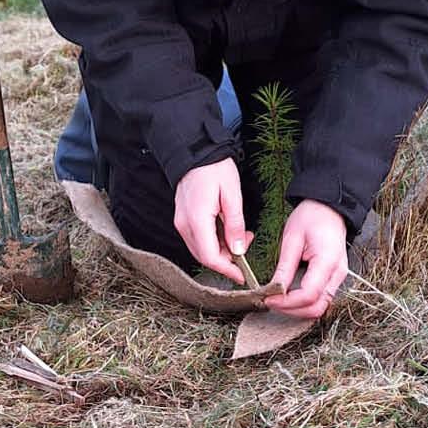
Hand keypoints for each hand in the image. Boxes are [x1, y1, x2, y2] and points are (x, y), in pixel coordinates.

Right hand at [174, 159, 251, 284]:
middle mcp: (184, 225)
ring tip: (241, 235)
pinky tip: (227, 231)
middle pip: (204, 256)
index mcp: (196, 220)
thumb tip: (239, 250)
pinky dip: (213, 241)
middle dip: (227, 260)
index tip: (242, 275)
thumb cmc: (214, 168)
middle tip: (246, 246)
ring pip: (201, 249)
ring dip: (221, 250)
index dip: (227, 270)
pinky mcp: (183, 218)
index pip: (210, 257)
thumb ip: (235, 225)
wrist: (195, 151)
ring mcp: (181, 222)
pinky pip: (198, 239)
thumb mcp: (232, 195)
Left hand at [264, 200, 347, 319]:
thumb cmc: (312, 217)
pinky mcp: (334, 278)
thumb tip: (273, 290)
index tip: (268, 299)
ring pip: (319, 307)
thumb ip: (285, 267)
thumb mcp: (292, 238)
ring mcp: (338, 277)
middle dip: (291, 310)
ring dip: (298, 309)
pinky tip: (289, 296)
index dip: (286, 302)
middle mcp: (337, 274)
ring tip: (277, 300)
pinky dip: (304, 303)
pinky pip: (320, 299)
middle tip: (270, 302)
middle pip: (316, 308)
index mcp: (327, 261)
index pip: (308, 295)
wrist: (329, 208)